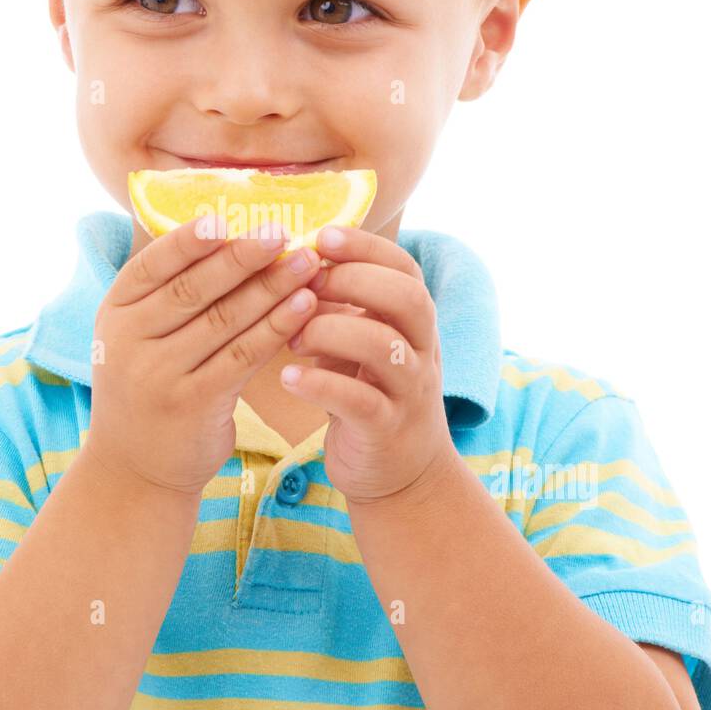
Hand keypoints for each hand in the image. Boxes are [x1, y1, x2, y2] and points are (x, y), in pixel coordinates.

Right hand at [84, 214, 322, 500]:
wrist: (135, 471)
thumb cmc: (149, 390)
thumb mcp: (137, 339)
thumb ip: (167, 295)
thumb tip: (223, 233)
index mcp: (115, 312)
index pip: (153, 264)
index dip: (190, 239)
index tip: (227, 216)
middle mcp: (130, 340)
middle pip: (193, 287)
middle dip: (242, 256)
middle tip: (282, 230)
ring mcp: (159, 374)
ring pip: (224, 319)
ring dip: (270, 286)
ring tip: (306, 262)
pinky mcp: (193, 403)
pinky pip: (243, 355)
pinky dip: (277, 326)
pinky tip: (305, 305)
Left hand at [287, 226, 458, 503]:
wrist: (402, 473)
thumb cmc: (369, 393)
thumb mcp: (364, 343)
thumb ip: (342, 306)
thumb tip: (292, 257)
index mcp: (413, 321)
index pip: (404, 268)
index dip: (366, 247)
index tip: (323, 236)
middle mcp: (421, 350)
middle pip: (407, 298)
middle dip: (354, 281)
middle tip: (304, 285)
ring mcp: (410, 391)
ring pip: (384, 347)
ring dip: (331, 331)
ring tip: (292, 337)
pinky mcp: (388, 430)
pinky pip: (360, 401)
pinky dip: (321, 385)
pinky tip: (288, 379)